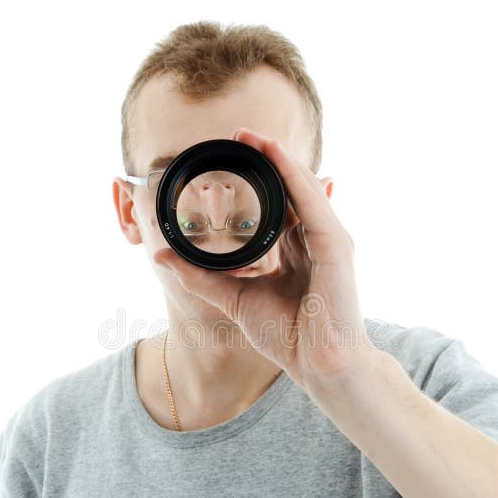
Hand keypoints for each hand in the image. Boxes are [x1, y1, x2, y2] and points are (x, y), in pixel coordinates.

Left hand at [153, 128, 374, 387]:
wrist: (318, 364)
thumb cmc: (288, 335)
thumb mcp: (235, 298)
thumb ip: (201, 277)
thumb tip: (161, 257)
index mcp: (297, 248)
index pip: (278, 202)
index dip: (258, 177)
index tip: (233, 153)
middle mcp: (315, 239)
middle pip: (291, 188)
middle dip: (267, 158)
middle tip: (239, 134)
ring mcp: (329, 240)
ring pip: (302, 187)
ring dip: (278, 158)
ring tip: (252, 135)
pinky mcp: (336, 247)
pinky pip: (311, 203)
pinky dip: (293, 176)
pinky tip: (274, 155)